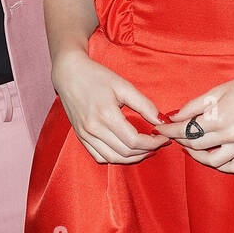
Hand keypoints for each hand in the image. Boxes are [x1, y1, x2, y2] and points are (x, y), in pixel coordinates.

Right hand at [53, 47, 165, 164]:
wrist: (69, 73)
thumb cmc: (97, 76)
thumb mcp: (123, 86)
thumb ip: (144, 104)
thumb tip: (161, 121)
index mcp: (106, 115)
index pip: (134, 141)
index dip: (153, 142)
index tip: (164, 137)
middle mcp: (94, 129)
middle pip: (125, 152)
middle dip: (146, 150)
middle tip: (158, 142)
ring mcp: (85, 135)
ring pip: (112, 158)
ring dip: (132, 158)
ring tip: (146, 149)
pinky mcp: (80, 137)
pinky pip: (98, 157)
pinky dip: (114, 158)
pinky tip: (125, 151)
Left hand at [158, 64, 233, 173]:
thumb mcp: (217, 91)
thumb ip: (194, 105)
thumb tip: (174, 117)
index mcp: (218, 118)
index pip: (185, 130)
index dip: (168, 131)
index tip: (159, 128)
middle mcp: (229, 135)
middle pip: (195, 146)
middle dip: (180, 140)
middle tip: (175, 134)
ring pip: (212, 161)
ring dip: (197, 156)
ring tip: (191, 147)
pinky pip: (233, 167)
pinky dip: (220, 165)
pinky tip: (213, 157)